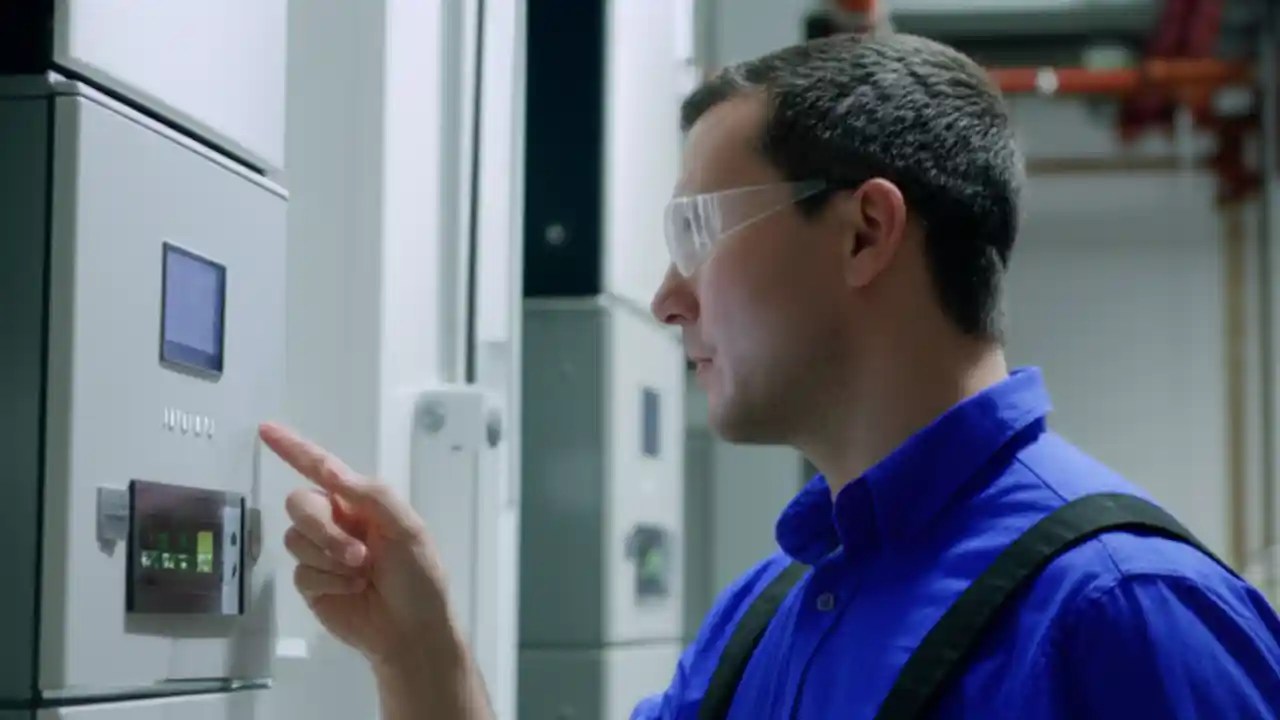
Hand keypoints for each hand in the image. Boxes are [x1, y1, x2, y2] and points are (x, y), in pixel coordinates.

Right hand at [259, 421, 457, 666]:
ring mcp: (320, 552)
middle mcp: (336, 520)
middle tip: (357, 553)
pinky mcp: (311, 583)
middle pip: (299, 503)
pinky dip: (328, 580)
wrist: (412, 630)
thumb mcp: (407, 528)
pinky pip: (300, 571)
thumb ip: (371, 495)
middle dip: (323, 528)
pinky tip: (352, 590)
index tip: (265, 429)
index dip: (293, 448)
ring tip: (362, 574)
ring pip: (295, 538)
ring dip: (330, 558)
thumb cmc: (419, 575)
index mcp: (360, 500)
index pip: (321, 467)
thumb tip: (330, 468)